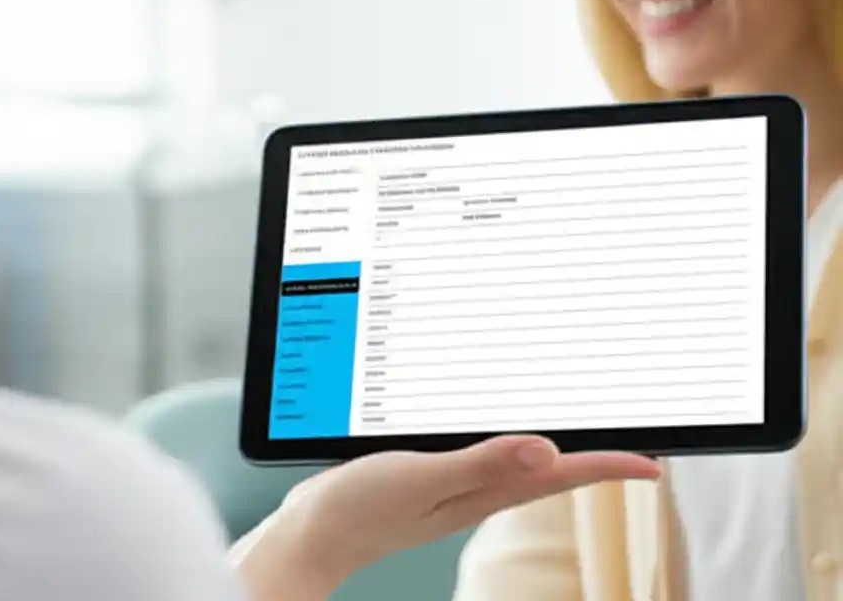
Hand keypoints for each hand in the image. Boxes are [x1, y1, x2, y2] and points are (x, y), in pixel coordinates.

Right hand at [229, 435, 659, 600]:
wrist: (314, 534)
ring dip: (558, 450)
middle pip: (552, 473)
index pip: (561, 476)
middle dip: (595, 456)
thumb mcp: (423, 479)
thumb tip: (549, 451)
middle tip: (636, 439)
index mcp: (483, 492)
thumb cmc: (362, 509)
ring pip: (521, 466)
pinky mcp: (430, 478)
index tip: (654, 462)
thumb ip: (482, 463)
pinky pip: (484, 459)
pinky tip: (501, 435)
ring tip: (587, 433)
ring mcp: (453, 488)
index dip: (609, 466)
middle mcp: (476, 492)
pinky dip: (507, 444)